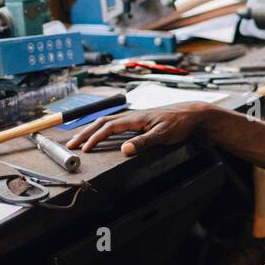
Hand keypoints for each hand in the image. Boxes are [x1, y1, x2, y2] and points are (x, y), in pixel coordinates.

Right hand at [66, 104, 210, 155]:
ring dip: (91, 130)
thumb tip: (124, 149)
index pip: (108, 127)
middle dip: (85, 134)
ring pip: (107, 121)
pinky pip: (115, 123)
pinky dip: (102, 128)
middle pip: (102, 122)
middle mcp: (132, 116)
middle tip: (71, 146)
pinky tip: (100, 134)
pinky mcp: (139, 121)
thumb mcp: (163, 135)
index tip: (84, 150)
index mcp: (135, 118)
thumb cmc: (180, 124)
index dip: (94, 138)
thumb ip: (144, 142)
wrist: (193, 114)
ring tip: (79, 140)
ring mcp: (135, 117)